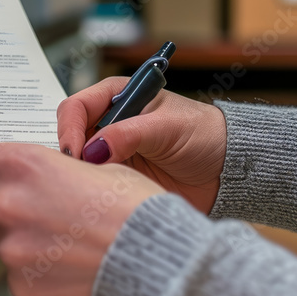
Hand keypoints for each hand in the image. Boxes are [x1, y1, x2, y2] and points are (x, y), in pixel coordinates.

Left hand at [0, 142, 164, 295]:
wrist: (157, 261)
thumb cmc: (133, 209)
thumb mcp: (91, 165)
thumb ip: (46, 167)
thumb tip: (28, 172)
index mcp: (22, 165)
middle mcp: (8, 204)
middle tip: (36, 204)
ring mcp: (11, 249)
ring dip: (18, 234)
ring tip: (61, 236)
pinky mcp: (20, 285)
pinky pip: (15, 271)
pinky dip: (34, 267)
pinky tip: (67, 261)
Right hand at [57, 78, 226, 214]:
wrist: (227, 171)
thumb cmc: (204, 135)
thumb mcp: (168, 128)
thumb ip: (129, 134)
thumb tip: (92, 149)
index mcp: (118, 96)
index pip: (76, 107)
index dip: (69, 129)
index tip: (76, 153)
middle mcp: (109, 123)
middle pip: (70, 136)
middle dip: (68, 154)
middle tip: (76, 175)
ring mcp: (112, 152)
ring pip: (77, 163)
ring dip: (79, 175)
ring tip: (89, 188)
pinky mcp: (118, 178)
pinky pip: (92, 184)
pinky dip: (90, 191)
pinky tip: (97, 199)